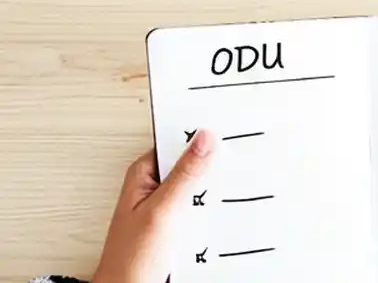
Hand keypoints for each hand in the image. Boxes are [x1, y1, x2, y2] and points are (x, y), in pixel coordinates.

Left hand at [93, 130, 216, 282]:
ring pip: (200, 185)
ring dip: (214, 189)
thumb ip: (184, 174)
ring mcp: (167, 205)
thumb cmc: (131, 260)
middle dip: (212, 164)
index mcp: (143, 175)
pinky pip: (203, 206)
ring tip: (229, 189)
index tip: (226, 133)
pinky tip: (222, 211)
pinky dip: (214, 207)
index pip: (176, 141)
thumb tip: (204, 138)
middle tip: (233, 161)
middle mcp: (154, 186)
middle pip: (192, 162)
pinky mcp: (178, 223)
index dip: (201, 135)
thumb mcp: (163, 210)